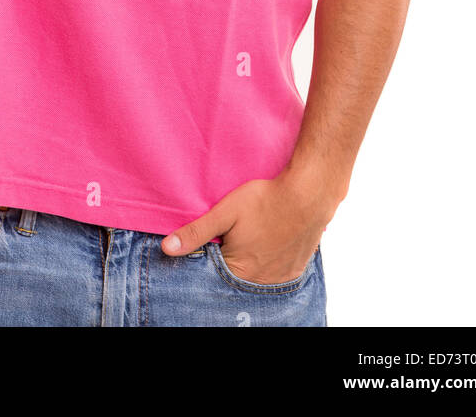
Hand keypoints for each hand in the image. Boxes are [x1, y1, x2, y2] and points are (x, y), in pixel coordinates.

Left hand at [161, 173, 331, 283]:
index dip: (213, 255)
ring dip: (252, 262)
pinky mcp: (296, 269)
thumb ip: (197, 232)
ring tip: (254, 237)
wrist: (309, 194)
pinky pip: (277, 273)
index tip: (217, 239)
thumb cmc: (265, 200)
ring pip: (258, 276)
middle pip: (237, 276)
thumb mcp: (225, 212)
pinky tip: (270, 243)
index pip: (215, 273)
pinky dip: (270, 262)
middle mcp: (260, 281)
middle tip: (239, 235)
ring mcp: (281, 278)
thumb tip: (166, 248)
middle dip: (233, 259)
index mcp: (239, 270)